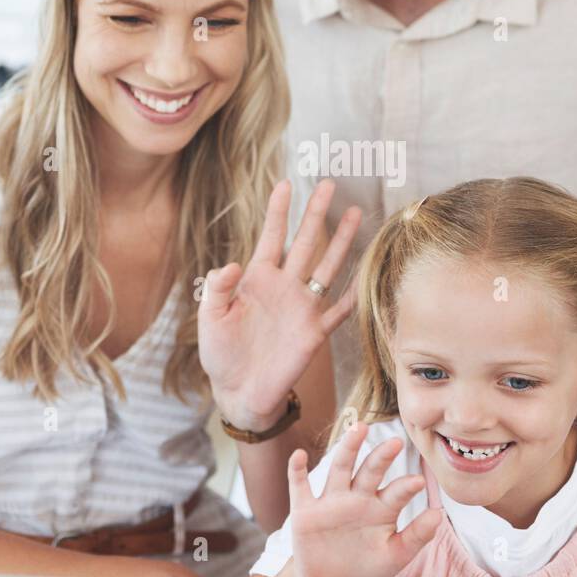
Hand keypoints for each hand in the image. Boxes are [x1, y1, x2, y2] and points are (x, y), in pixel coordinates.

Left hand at [197, 178, 360, 433]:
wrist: (239, 392)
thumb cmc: (220, 354)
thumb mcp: (210, 318)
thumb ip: (218, 289)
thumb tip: (231, 265)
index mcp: (256, 279)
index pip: (271, 237)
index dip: (279, 211)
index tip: (286, 183)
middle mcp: (284, 286)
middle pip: (305, 241)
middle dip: (316, 214)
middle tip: (329, 185)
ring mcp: (303, 307)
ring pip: (327, 265)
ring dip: (341, 241)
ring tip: (355, 214)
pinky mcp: (316, 331)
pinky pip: (340, 309)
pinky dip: (353, 293)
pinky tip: (366, 273)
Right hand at [287, 420, 441, 576]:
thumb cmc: (364, 566)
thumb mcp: (394, 556)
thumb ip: (416, 537)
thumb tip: (439, 515)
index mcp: (381, 508)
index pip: (396, 492)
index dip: (405, 486)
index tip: (418, 481)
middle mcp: (358, 498)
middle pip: (370, 471)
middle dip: (381, 457)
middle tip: (395, 442)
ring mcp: (331, 501)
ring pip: (340, 468)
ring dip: (348, 448)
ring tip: (359, 429)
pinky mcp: (305, 511)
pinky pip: (300, 486)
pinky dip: (297, 470)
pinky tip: (299, 455)